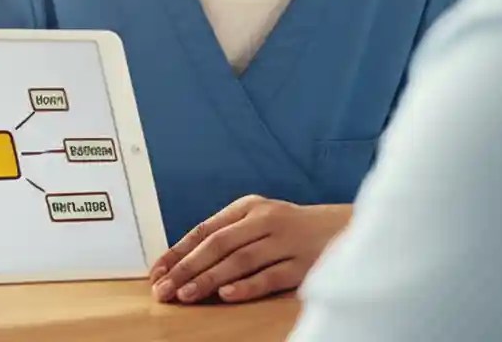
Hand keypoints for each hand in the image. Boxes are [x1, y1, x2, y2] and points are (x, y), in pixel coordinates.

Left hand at [149, 196, 351, 304]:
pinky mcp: (302, 265)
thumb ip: (229, 234)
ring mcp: (284, 243)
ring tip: (185, 295)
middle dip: (186, 268)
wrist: (345, 229)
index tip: (156, 271)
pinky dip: (246, 286)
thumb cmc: (292, 229)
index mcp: (249, 207)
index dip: (178, 251)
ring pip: (239, 261)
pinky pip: (269, 277)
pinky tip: (226, 295)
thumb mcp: (260, 220)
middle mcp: (265, 221)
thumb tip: (185, 262)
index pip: (205, 229)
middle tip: (163, 290)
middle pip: (218, 245)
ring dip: (208, 279)